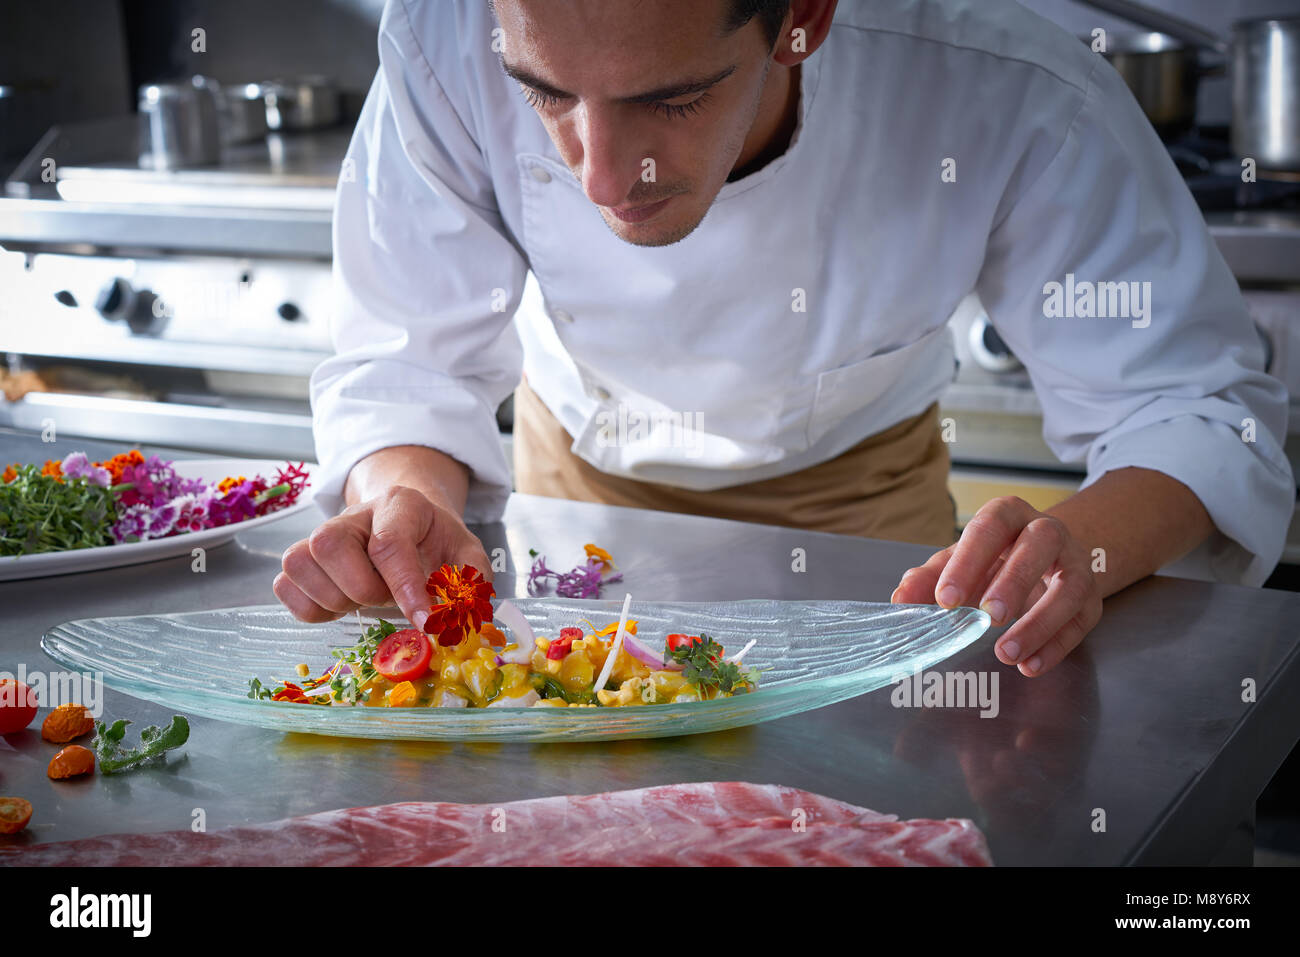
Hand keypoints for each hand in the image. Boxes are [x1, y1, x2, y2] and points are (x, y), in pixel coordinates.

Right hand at [274, 485, 491, 628]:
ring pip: (300, 563)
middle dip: (361, 588)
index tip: (424, 622)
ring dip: (333, 599)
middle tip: (385, 597)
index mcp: (400, 504)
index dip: (406, 588)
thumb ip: (470, 581)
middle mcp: (353, 514)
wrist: (406, 520)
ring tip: (363, 599)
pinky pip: (284, 585)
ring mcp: (320, 533)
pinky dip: (310, 607)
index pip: (389, 543)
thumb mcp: (464, 552)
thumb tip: (461, 617)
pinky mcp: (301, 557)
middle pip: (330, 546)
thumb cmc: (434, 540)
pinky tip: (340, 604)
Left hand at [890, 496, 1101, 676]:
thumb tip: (901, 600)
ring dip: (1040, 622)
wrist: (1048, 559)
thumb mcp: (959, 562)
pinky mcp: (1091, 597)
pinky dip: (1057, 645)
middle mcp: (1047, 531)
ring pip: (1070, 586)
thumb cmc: (995, 558)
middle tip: (989, 617)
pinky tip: (1030, 665)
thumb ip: (929, 578)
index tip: (944, 599)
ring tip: (1007, 653)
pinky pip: (1081, 620)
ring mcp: (1075, 563)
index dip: (967, 562)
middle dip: (1014, 581)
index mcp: (1008, 515)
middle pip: (1038, 544)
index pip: (989, 527)